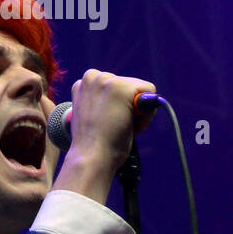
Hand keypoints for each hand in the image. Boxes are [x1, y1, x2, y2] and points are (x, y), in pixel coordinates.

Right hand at [52, 70, 155, 204]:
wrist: (92, 157)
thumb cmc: (94, 144)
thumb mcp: (93, 115)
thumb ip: (104, 102)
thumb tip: (126, 102)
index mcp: (83, 83)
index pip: (114, 87)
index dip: (117, 106)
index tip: (108, 121)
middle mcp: (93, 77)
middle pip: (127, 85)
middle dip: (129, 105)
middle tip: (117, 126)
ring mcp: (108, 80)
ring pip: (139, 89)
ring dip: (137, 109)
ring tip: (122, 126)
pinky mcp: (123, 87)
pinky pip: (149, 91)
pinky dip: (147, 112)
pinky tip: (131, 124)